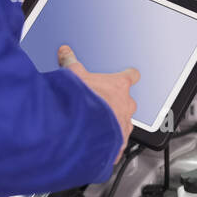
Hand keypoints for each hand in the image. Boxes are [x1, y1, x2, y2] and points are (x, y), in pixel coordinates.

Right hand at [57, 43, 139, 161]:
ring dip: (113, 123)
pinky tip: (97, 143)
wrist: (79, 128)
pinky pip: (118, 142)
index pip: (131, 76)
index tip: (130, 75)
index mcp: (119, 86)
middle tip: (101, 105)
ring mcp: (124, 124)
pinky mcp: (119, 142)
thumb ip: (71, 63)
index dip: (129, 75)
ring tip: (97, 125)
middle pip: (128, 101)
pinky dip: (109, 142)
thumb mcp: (73, 75)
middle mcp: (126, 105)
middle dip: (116, 103)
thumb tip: (65, 52)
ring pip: (123, 122)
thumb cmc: (81, 101)